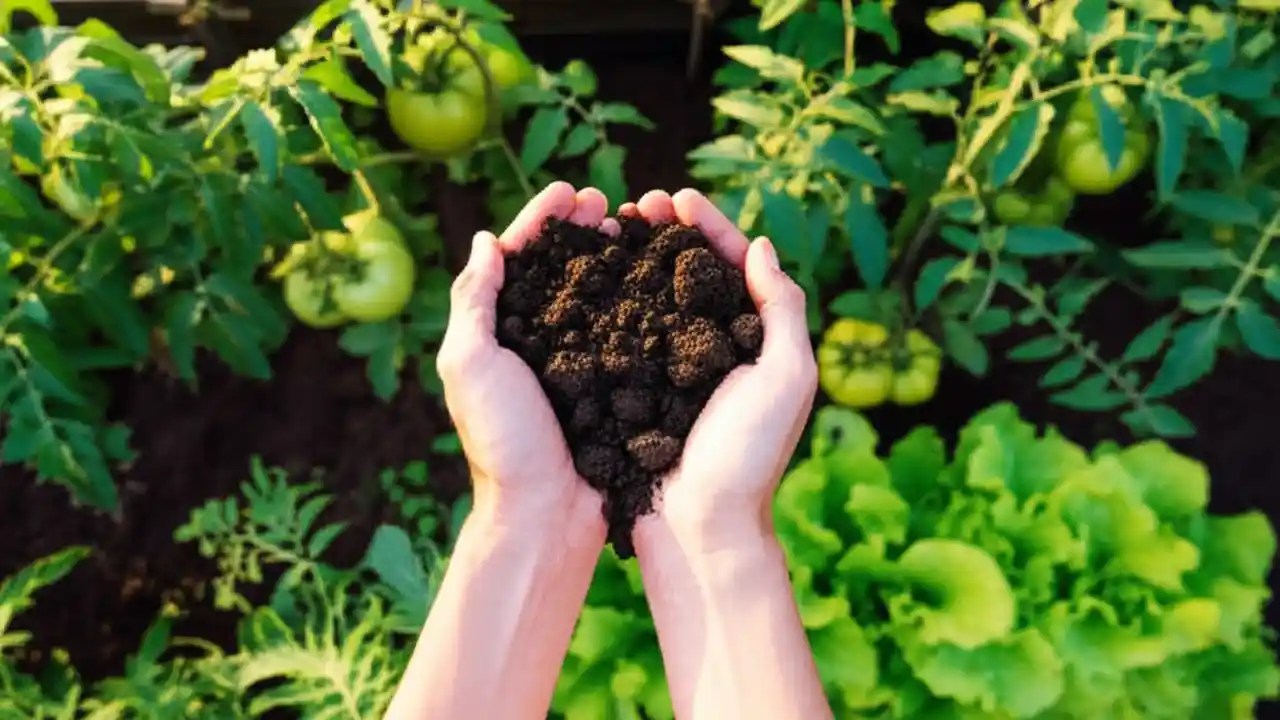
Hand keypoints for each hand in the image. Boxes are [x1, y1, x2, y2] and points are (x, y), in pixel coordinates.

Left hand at [437, 181, 617, 535]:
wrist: (547, 514)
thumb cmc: (504, 441)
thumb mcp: (470, 363)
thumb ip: (474, 301)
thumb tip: (486, 240)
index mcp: (497, 332)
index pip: (516, 258)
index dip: (541, 220)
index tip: (570, 191)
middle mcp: (534, 342)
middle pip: (558, 269)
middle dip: (580, 231)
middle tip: (608, 203)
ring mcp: (572, 363)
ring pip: (593, 295)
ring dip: (611, 257)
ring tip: (634, 229)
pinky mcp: (606, 385)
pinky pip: (622, 331)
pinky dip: (635, 300)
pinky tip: (657, 280)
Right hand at [625, 189, 817, 550]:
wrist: (701, 526)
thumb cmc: (749, 456)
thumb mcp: (787, 377)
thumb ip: (782, 309)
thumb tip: (761, 245)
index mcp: (756, 341)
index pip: (735, 265)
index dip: (708, 226)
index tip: (675, 197)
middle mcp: (716, 348)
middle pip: (691, 274)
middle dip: (666, 234)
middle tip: (636, 204)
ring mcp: (676, 369)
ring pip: (656, 298)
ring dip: (635, 261)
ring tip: (610, 231)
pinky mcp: (640, 390)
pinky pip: (627, 334)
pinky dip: (613, 303)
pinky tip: (591, 283)